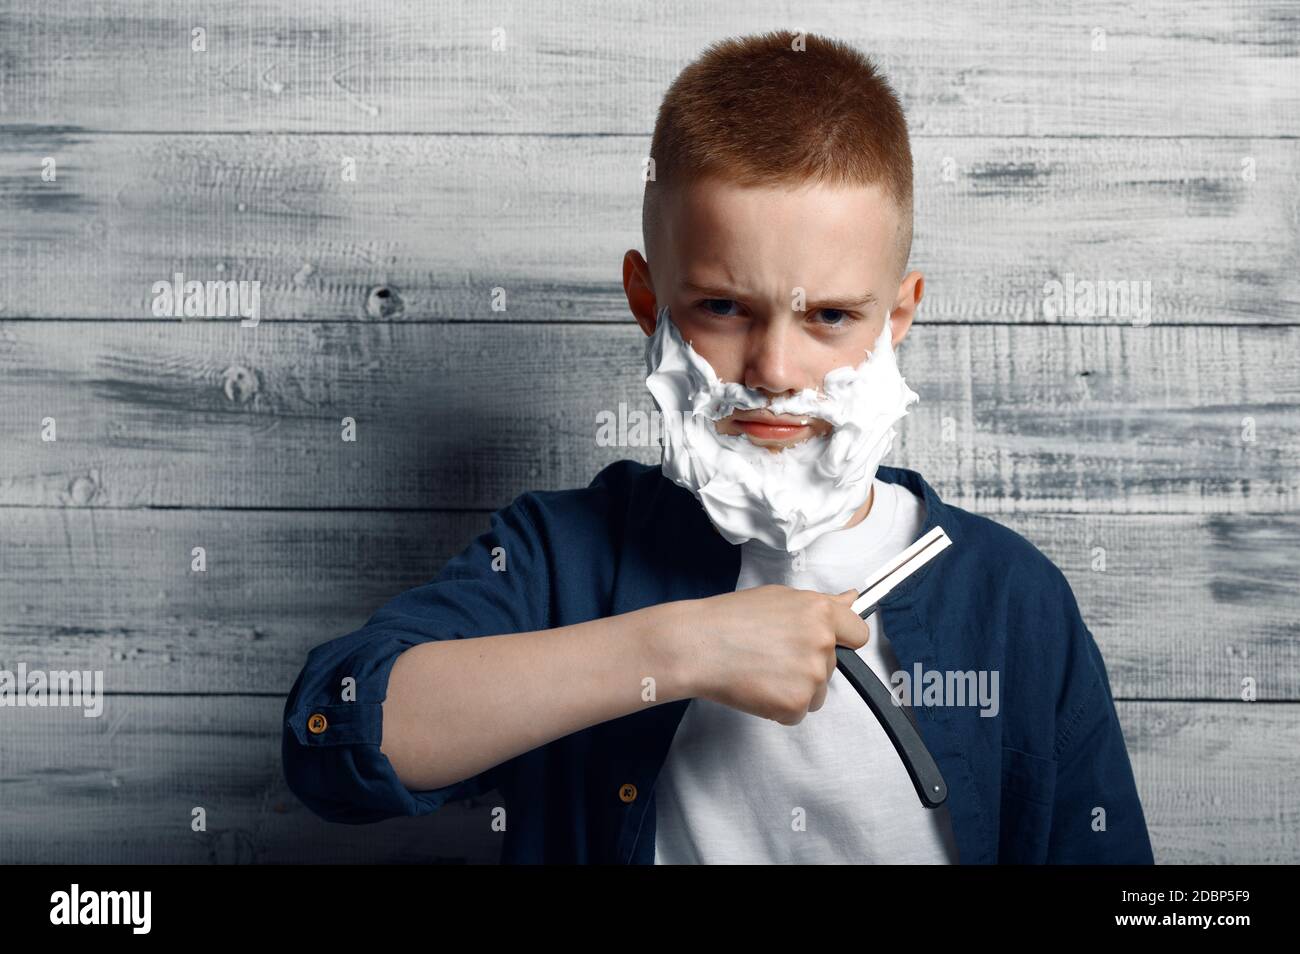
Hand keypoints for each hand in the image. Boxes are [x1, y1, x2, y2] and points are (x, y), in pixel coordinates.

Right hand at [675, 585, 870, 724]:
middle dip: (807, 665)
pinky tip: (756, 688)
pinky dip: (779, 707)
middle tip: (771, 655)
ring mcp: (811, 676)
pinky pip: (797, 713)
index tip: (822, 644)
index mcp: (820, 612)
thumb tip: (852, 598)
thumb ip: (820, 604)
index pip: (858, 633)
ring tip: (761, 671)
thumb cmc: (730, 618)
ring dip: (795, 688)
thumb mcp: (779, 598)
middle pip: (832, 666)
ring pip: (817, 692)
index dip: (841, 640)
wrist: (698, 645)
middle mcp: (822, 642)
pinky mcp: (796, 704)